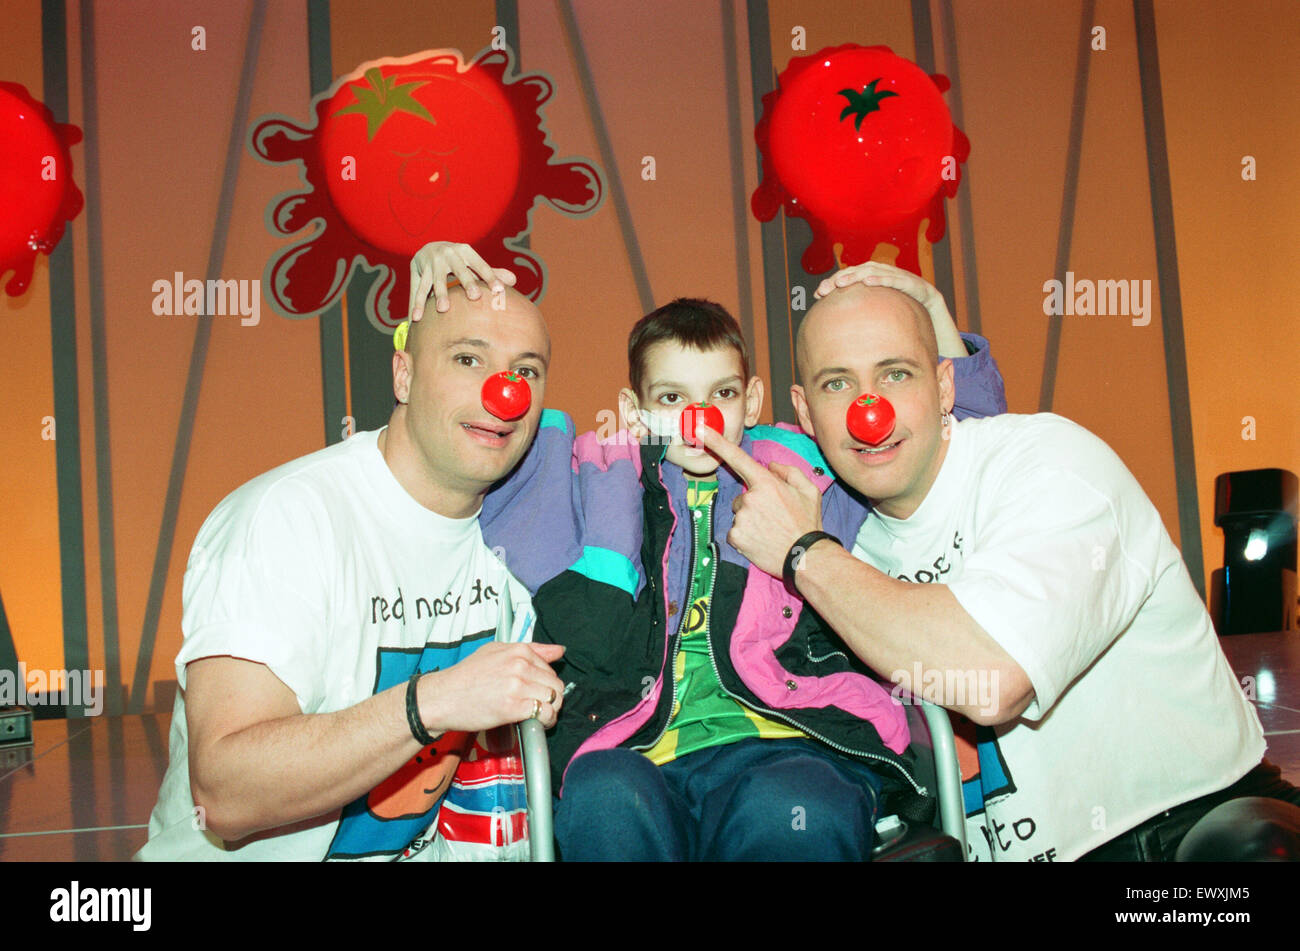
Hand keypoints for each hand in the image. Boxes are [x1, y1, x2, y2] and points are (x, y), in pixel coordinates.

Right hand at [409, 241, 517, 321]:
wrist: (429, 247)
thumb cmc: (459, 261)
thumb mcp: (473, 263)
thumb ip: (492, 272)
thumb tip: (514, 280)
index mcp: (466, 251)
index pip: (482, 265)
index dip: (491, 277)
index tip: (500, 290)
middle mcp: (449, 254)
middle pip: (460, 270)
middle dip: (467, 283)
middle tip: (475, 297)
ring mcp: (433, 262)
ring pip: (436, 280)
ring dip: (440, 294)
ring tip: (443, 309)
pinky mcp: (419, 270)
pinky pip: (419, 290)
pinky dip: (417, 304)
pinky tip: (416, 318)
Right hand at [417, 642, 565, 732]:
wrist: (442, 697)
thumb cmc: (465, 677)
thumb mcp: (496, 652)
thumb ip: (531, 650)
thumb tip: (559, 650)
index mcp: (518, 650)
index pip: (550, 669)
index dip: (546, 684)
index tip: (537, 693)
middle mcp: (520, 665)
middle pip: (556, 685)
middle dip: (551, 699)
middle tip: (539, 707)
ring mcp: (517, 686)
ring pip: (553, 699)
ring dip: (550, 711)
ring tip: (538, 716)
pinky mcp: (513, 707)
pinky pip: (544, 713)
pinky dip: (545, 721)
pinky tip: (535, 722)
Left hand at [693, 424, 821, 577]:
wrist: (806, 557)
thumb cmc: (808, 523)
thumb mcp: (809, 490)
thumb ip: (789, 472)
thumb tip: (770, 466)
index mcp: (766, 483)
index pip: (737, 457)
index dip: (716, 441)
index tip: (699, 427)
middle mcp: (750, 498)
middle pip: (743, 496)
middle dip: (754, 503)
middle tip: (774, 516)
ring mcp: (741, 518)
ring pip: (739, 514)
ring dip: (751, 520)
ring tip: (770, 530)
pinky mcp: (735, 536)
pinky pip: (736, 531)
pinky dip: (746, 535)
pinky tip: (761, 540)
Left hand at [814, 260, 964, 357]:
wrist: (946, 352)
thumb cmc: (910, 348)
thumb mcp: (881, 342)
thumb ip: (861, 339)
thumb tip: (828, 345)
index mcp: (885, 296)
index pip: (857, 281)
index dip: (837, 283)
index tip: (819, 294)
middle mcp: (899, 286)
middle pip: (866, 272)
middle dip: (843, 277)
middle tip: (825, 288)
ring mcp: (914, 286)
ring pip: (882, 272)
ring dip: (858, 274)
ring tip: (841, 282)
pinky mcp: (928, 293)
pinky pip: (904, 282)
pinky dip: (885, 279)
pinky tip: (867, 282)